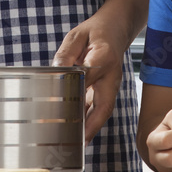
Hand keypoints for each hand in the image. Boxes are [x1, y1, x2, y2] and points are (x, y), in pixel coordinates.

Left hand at [52, 15, 124, 143]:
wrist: (116, 29)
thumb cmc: (95, 32)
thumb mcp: (77, 35)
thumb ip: (66, 54)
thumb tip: (55, 72)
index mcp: (104, 56)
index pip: (89, 76)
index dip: (76, 90)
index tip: (61, 102)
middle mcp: (112, 75)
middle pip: (103, 105)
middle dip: (89, 125)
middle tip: (74, 140)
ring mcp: (112, 85)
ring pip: (103, 111)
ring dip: (90, 128)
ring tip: (74, 143)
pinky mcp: (108, 90)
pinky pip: (100, 109)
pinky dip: (90, 123)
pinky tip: (79, 133)